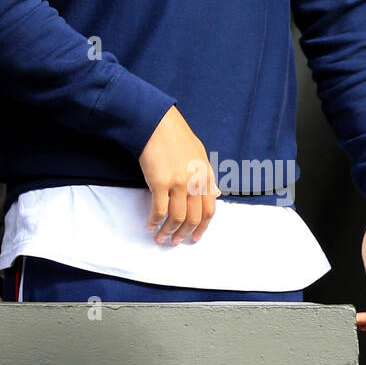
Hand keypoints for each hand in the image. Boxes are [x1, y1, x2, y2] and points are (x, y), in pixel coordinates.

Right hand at [138, 105, 217, 244]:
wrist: (156, 123)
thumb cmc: (175, 136)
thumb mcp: (199, 154)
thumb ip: (207, 175)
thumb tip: (215, 193)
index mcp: (206, 175)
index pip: (209, 210)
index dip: (202, 227)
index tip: (195, 237)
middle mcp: (195, 182)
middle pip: (193, 218)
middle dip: (184, 234)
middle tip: (175, 241)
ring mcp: (178, 183)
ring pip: (176, 218)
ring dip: (168, 232)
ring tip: (161, 238)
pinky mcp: (160, 182)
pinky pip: (158, 210)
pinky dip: (154, 222)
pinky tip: (150, 226)